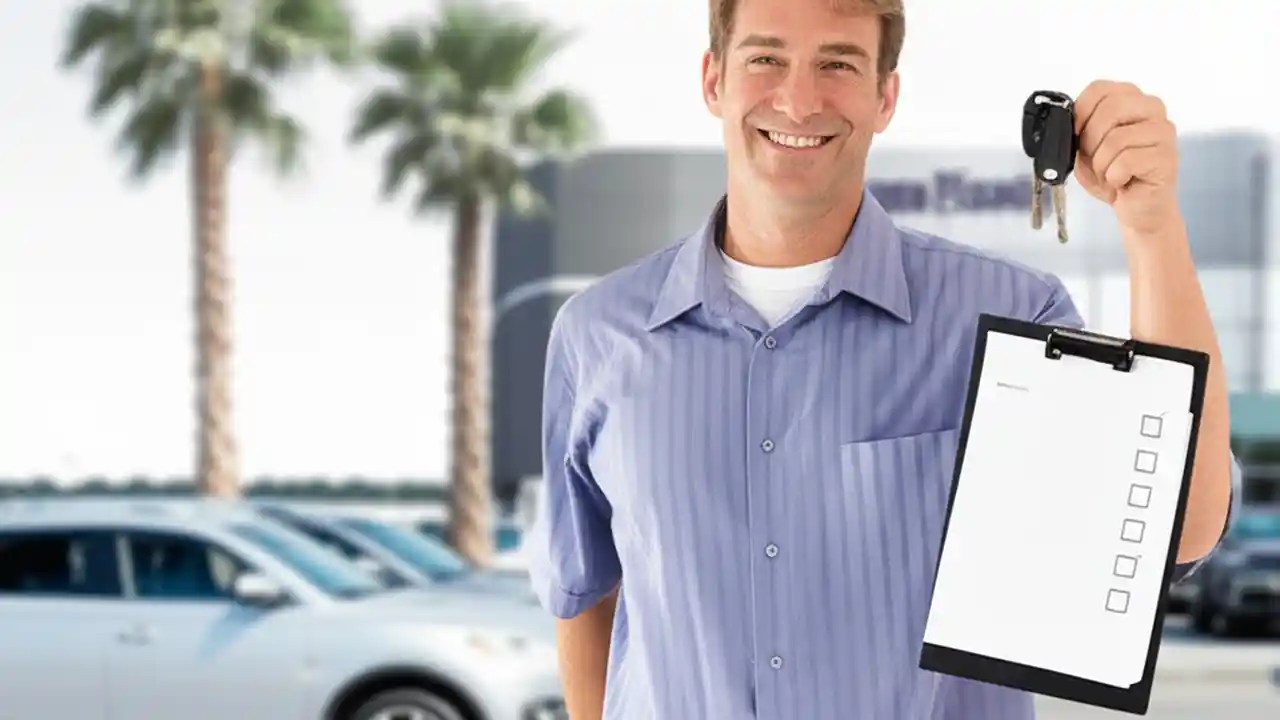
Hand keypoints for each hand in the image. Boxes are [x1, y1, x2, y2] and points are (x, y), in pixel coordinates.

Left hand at [1073, 80, 1180, 237]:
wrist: (1137, 209)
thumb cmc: (1113, 175)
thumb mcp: (1085, 149)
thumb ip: (1079, 129)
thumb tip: (1066, 121)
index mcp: (1131, 100)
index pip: (1100, 88)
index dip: (1080, 112)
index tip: (1076, 134)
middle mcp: (1152, 109)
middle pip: (1110, 108)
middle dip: (1091, 140)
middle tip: (1095, 160)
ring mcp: (1163, 131)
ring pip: (1116, 138)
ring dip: (1101, 165)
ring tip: (1110, 174)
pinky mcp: (1166, 156)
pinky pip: (1126, 161)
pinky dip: (1113, 177)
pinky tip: (1122, 181)